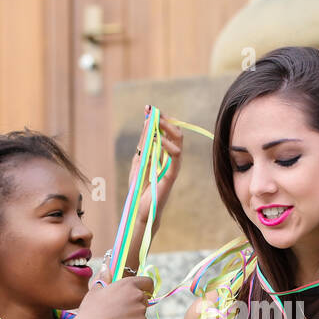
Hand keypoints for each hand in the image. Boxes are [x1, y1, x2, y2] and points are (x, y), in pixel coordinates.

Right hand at [62, 267, 153, 318]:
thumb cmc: (92, 309)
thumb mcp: (96, 289)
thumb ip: (104, 277)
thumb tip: (105, 267)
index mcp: (128, 284)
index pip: (148, 282)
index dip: (147, 287)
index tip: (144, 292)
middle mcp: (137, 294)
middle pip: (144, 299)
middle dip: (136, 304)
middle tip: (121, 311)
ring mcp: (141, 309)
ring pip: (141, 313)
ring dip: (134, 317)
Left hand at [127, 106, 183, 228]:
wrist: (141, 210)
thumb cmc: (140, 188)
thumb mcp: (139, 161)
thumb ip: (143, 145)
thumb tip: (146, 125)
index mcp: (164, 155)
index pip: (166, 132)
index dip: (159, 119)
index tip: (149, 108)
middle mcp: (171, 159)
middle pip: (176, 134)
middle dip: (166, 120)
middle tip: (155, 112)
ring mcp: (173, 167)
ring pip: (179, 143)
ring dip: (169, 129)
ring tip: (157, 122)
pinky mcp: (172, 175)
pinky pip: (175, 157)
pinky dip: (167, 145)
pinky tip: (158, 139)